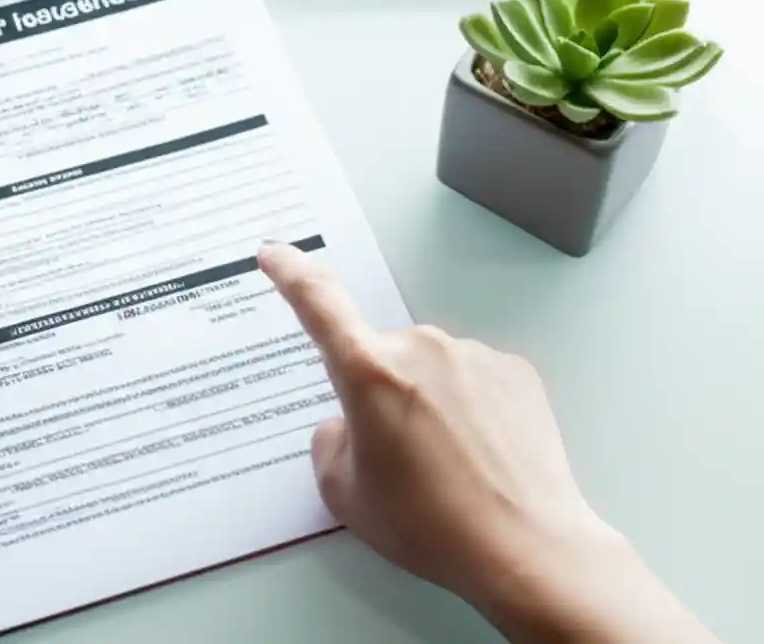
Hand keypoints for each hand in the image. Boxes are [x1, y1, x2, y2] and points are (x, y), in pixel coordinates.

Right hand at [257, 242, 716, 641]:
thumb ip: (330, 441)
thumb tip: (350, 422)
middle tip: (394, 457)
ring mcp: (473, 355)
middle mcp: (420, 348)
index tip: (275, 253)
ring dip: (424, 401)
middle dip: (377, 394)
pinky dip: (467, 408)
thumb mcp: (344, 493)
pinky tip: (478, 455)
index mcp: (367, 373)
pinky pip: (471, 378)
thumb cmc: (430, 525)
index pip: (317, 302)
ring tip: (445, 466)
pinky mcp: (514, 371)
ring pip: (427, 368)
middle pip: (378, 356)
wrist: (524, 545)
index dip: (290, 273)